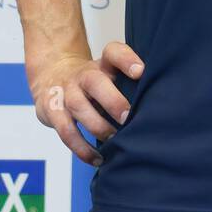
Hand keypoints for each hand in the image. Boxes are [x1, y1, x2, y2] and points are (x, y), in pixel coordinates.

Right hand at [28, 41, 144, 165]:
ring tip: (114, 140)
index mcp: (102, 64)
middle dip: (112, 100)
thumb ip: (129, 86)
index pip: (113, 52)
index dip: (126, 60)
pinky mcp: (52, 111)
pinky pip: (66, 130)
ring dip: (97, 126)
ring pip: (78, 106)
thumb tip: (159, 109)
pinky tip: (97, 159)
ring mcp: (66, 92)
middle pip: (95, 81)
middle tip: (128, 117)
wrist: (53, 75)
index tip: (140, 72)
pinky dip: (81, 148)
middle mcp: (84, 75)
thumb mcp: (109, 75)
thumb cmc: (93, 82)